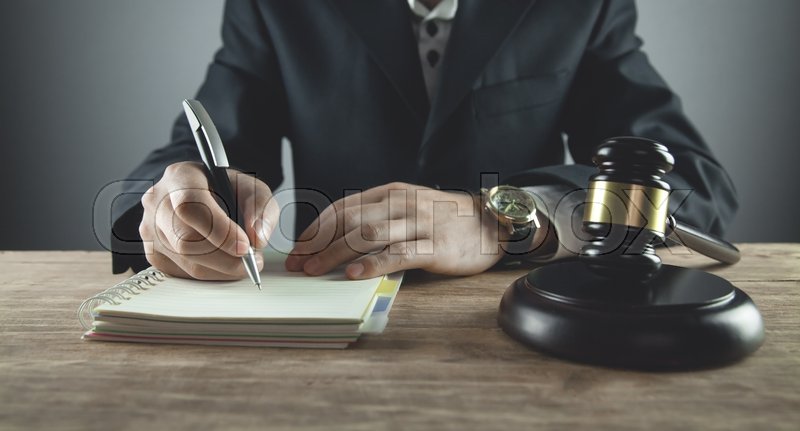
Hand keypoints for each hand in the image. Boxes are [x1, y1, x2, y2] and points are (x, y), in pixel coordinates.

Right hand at [139, 161, 278, 279]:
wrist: (202, 193)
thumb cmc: (226, 189)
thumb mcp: (251, 187)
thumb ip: (260, 208)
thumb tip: (257, 238)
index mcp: (180, 176)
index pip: (190, 206)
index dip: (219, 231)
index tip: (245, 246)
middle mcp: (157, 201)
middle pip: (185, 240)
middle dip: (225, 257)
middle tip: (252, 260)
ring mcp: (150, 228)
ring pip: (186, 261)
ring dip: (221, 268)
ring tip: (243, 261)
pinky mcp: (152, 251)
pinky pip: (183, 272)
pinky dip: (210, 272)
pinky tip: (224, 261)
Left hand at [285, 182, 504, 278]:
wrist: (491, 223)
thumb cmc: (445, 219)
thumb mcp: (408, 206)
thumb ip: (379, 215)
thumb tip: (338, 237)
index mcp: (391, 193)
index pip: (343, 207)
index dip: (316, 228)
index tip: (297, 248)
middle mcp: (401, 204)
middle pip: (349, 221)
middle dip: (317, 243)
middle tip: (297, 264)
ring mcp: (418, 223)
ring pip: (366, 235)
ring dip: (335, 254)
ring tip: (314, 271)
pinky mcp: (433, 246)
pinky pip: (397, 254)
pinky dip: (372, 264)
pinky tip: (353, 274)